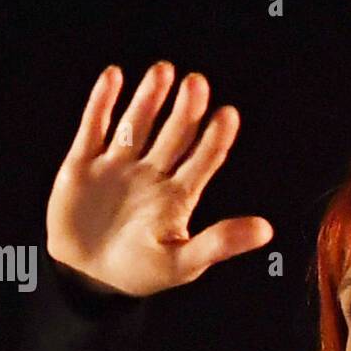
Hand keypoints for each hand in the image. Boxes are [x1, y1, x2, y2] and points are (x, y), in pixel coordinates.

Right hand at [46, 61, 272, 296]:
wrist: (87, 279)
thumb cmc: (140, 272)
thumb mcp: (183, 263)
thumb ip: (220, 243)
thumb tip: (266, 230)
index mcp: (178, 196)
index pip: (202, 161)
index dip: (215, 139)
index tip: (228, 115)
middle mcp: (152, 174)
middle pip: (173, 135)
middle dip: (185, 110)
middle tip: (197, 83)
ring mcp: (118, 167)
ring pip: (136, 124)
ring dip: (149, 99)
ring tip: (164, 71)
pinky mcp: (83, 165)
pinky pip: (94, 127)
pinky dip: (102, 103)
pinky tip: (114, 76)